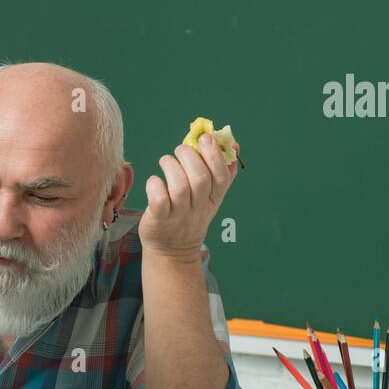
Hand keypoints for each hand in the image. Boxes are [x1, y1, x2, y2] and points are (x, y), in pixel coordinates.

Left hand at [139, 133, 239, 259]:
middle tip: (180, 150)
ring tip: (166, 161)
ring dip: (171, 166)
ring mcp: (178, 214)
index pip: (222, 176)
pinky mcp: (159, 220)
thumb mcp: (210, 197)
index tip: (205, 138)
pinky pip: (158, 199)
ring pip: (179, 186)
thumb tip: (234, 143)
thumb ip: (222, 172)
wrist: (172, 250)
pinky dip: (155, 184)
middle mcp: (198, 207)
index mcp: (213, 198)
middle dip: (189, 156)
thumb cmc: (190, 214)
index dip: (215, 155)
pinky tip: (154, 181)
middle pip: (200, 178)